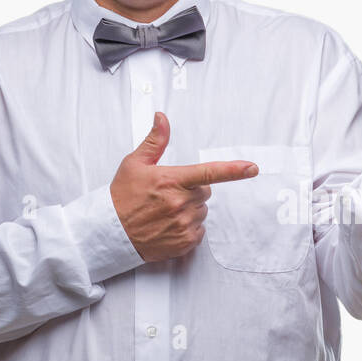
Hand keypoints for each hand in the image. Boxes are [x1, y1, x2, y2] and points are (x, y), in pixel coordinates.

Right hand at [109, 111, 257, 261]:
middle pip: (205, 192)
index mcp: (171, 180)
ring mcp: (183, 224)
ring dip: (189, 210)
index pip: (208, 172)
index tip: (252, 168)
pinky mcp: (184, 242)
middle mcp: (180, 203)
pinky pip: (199, 231)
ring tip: (165, 212)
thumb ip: (155, 141)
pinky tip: (168, 226)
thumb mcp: (134, 164)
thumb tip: (162, 118)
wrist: (109, 232)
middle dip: (192, 191)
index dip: (233, 170)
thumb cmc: (121, 197)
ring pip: (202, 212)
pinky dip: (188, 228)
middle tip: (168, 195)